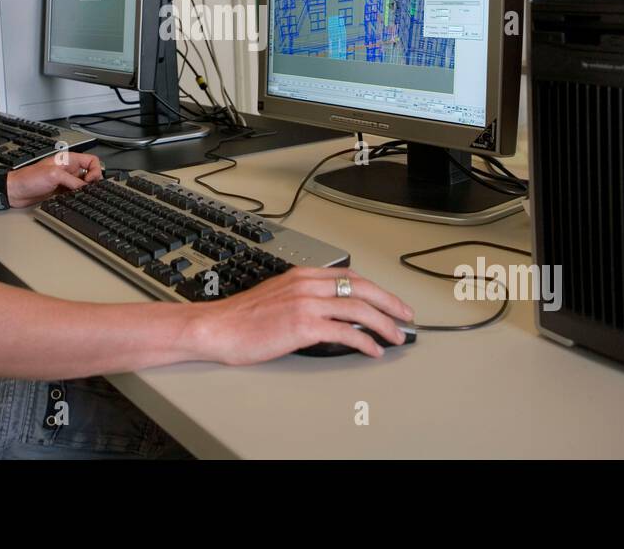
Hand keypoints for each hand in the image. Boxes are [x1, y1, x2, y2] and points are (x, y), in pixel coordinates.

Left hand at [7, 152, 102, 207]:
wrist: (15, 191)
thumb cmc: (28, 178)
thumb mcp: (54, 175)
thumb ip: (72, 180)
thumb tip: (86, 188)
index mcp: (68, 160)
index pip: (92, 160)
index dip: (95, 170)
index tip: (90, 181)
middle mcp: (68, 169)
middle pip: (90, 173)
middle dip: (92, 182)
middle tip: (88, 190)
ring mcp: (65, 181)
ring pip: (83, 185)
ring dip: (84, 191)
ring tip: (80, 196)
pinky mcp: (61, 191)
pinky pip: (74, 193)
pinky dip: (77, 197)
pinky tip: (74, 200)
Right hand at [190, 267, 415, 364]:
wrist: (218, 327)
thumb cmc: (241, 317)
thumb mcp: (277, 295)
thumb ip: (303, 296)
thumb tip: (326, 311)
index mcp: (302, 275)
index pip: (349, 275)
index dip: (375, 288)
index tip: (388, 300)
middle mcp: (307, 284)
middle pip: (361, 287)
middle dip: (389, 302)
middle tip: (405, 315)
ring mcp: (306, 304)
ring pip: (358, 308)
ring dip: (383, 323)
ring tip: (396, 336)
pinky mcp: (303, 326)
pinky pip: (345, 332)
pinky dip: (365, 341)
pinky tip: (373, 349)